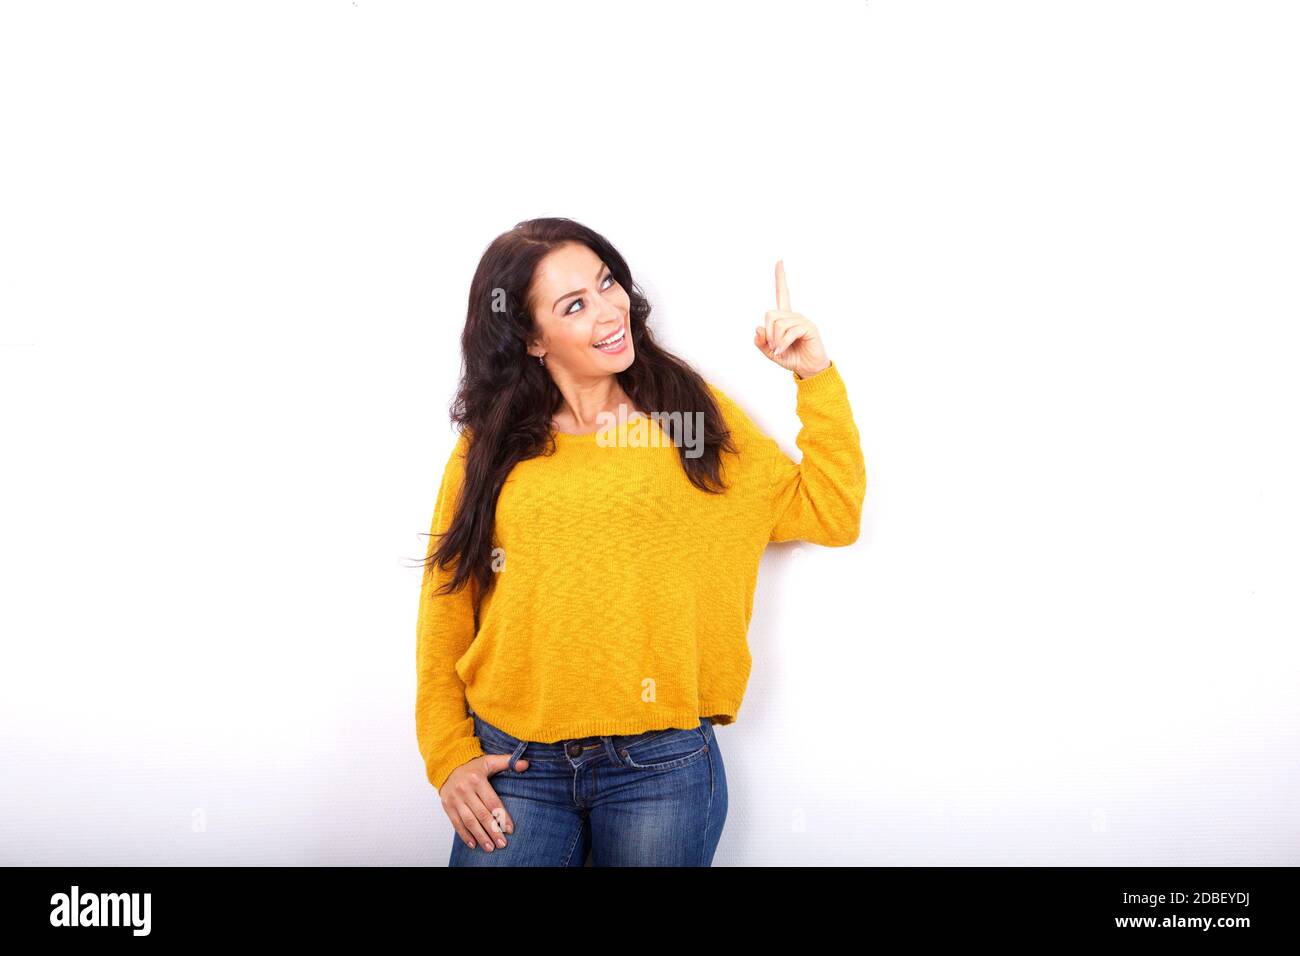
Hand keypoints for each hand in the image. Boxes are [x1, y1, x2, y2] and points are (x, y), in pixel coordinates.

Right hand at [439, 752, 528, 852]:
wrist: (447, 767)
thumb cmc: (472, 767)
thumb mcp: (489, 761)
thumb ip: (507, 762)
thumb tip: (526, 764)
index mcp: (477, 779)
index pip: (492, 801)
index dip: (501, 816)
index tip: (510, 829)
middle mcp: (465, 790)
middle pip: (481, 814)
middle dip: (492, 831)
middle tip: (502, 844)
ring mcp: (455, 800)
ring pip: (469, 821)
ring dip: (480, 836)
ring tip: (490, 847)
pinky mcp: (447, 807)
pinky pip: (456, 823)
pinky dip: (465, 835)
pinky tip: (474, 844)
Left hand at [753, 260, 830, 378]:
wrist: (808, 369)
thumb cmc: (791, 358)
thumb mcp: (770, 352)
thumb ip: (761, 342)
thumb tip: (758, 328)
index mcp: (785, 318)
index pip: (782, 293)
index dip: (780, 278)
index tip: (780, 261)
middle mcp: (793, 315)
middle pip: (770, 314)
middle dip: (768, 333)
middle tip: (772, 347)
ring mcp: (802, 320)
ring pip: (779, 325)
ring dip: (775, 341)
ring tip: (779, 350)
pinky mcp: (809, 327)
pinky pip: (789, 332)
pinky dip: (782, 344)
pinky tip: (782, 351)